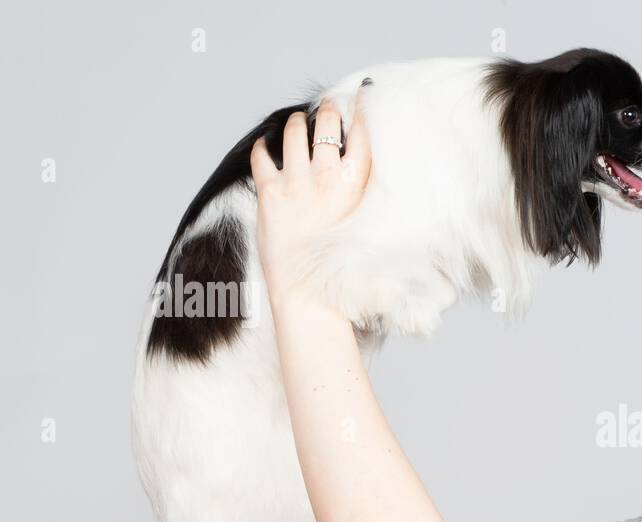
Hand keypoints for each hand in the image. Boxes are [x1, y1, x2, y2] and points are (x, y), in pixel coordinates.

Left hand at [250, 99, 371, 308]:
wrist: (310, 292)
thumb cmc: (343, 267)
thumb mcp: (366, 226)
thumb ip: (364, 197)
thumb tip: (366, 178)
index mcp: (357, 184)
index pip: (363, 132)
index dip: (363, 108)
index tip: (363, 96)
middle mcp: (327, 175)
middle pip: (328, 123)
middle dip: (329, 109)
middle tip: (329, 108)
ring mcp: (296, 180)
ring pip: (294, 132)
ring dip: (296, 123)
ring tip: (298, 121)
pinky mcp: (270, 191)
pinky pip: (262, 156)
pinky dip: (263, 148)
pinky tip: (265, 145)